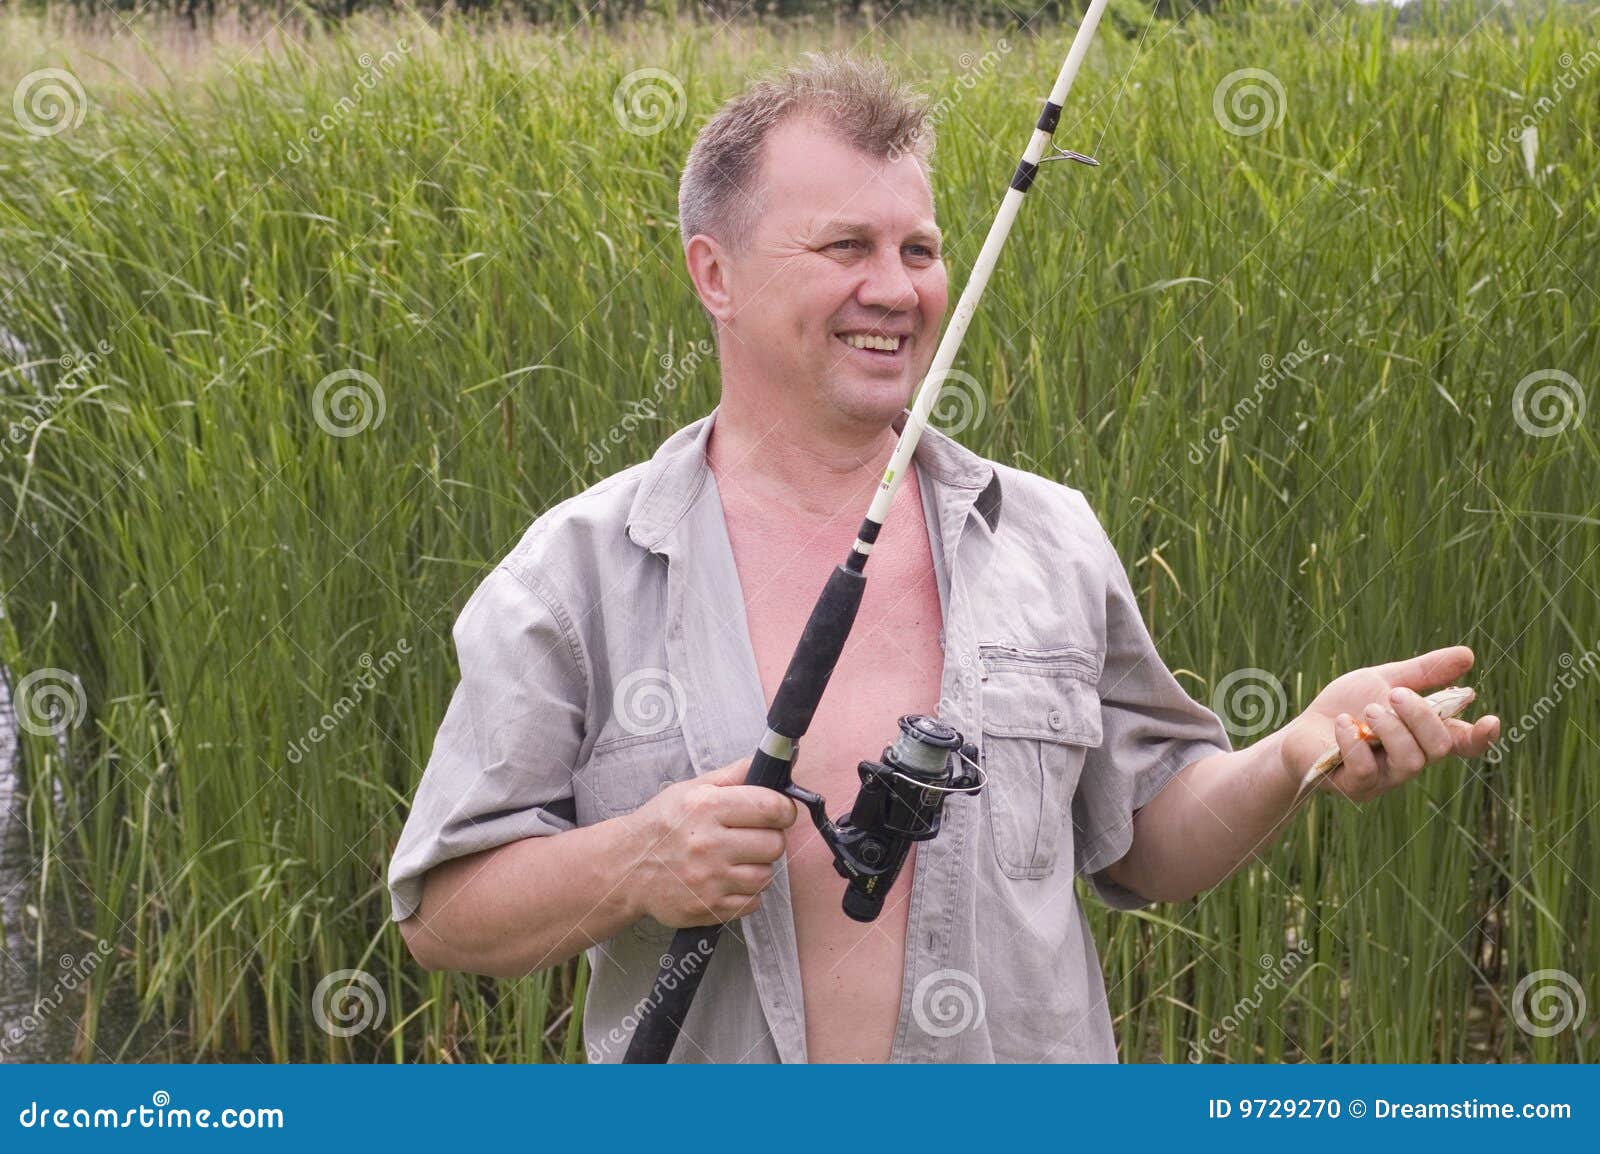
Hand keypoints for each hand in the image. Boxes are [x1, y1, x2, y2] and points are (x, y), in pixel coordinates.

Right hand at [621, 759, 798, 927]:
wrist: (626, 868)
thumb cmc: (662, 824)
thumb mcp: (690, 789)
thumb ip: (733, 775)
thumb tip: (771, 763)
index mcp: (706, 808)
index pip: (771, 808)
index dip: (784, 809)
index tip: (780, 812)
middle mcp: (708, 844)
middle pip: (774, 844)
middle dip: (770, 838)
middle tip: (753, 836)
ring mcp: (709, 880)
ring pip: (766, 875)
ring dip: (759, 866)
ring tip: (739, 859)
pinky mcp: (709, 908)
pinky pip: (753, 902)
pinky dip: (748, 892)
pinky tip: (730, 880)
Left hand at [1277, 645, 1500, 801]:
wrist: (1300, 730)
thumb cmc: (1346, 706)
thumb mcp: (1384, 680)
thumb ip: (1423, 672)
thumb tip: (1469, 654)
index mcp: (1422, 736)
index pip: (1463, 744)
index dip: (1482, 738)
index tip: (1491, 720)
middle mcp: (1409, 761)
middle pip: (1438, 748)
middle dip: (1420, 716)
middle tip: (1394, 695)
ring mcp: (1384, 779)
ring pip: (1410, 762)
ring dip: (1391, 729)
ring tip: (1368, 710)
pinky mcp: (1354, 787)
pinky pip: (1366, 771)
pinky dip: (1354, 741)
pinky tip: (1341, 723)